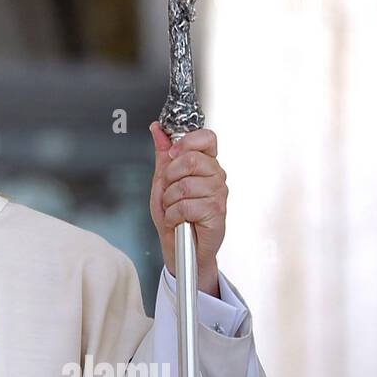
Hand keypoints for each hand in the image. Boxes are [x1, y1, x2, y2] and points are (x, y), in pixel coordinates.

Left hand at [149, 121, 226, 295]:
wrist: (179, 247)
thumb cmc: (174, 216)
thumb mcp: (162, 181)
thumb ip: (162, 154)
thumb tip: (157, 129)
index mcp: (206, 164)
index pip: (207, 137)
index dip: (186, 141)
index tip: (172, 153)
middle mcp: (217, 176)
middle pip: (191, 159)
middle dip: (170, 177)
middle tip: (169, 192)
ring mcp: (219, 194)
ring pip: (185, 185)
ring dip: (169, 201)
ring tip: (174, 210)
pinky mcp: (217, 213)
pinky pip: (186, 206)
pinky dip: (173, 216)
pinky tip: (178, 221)